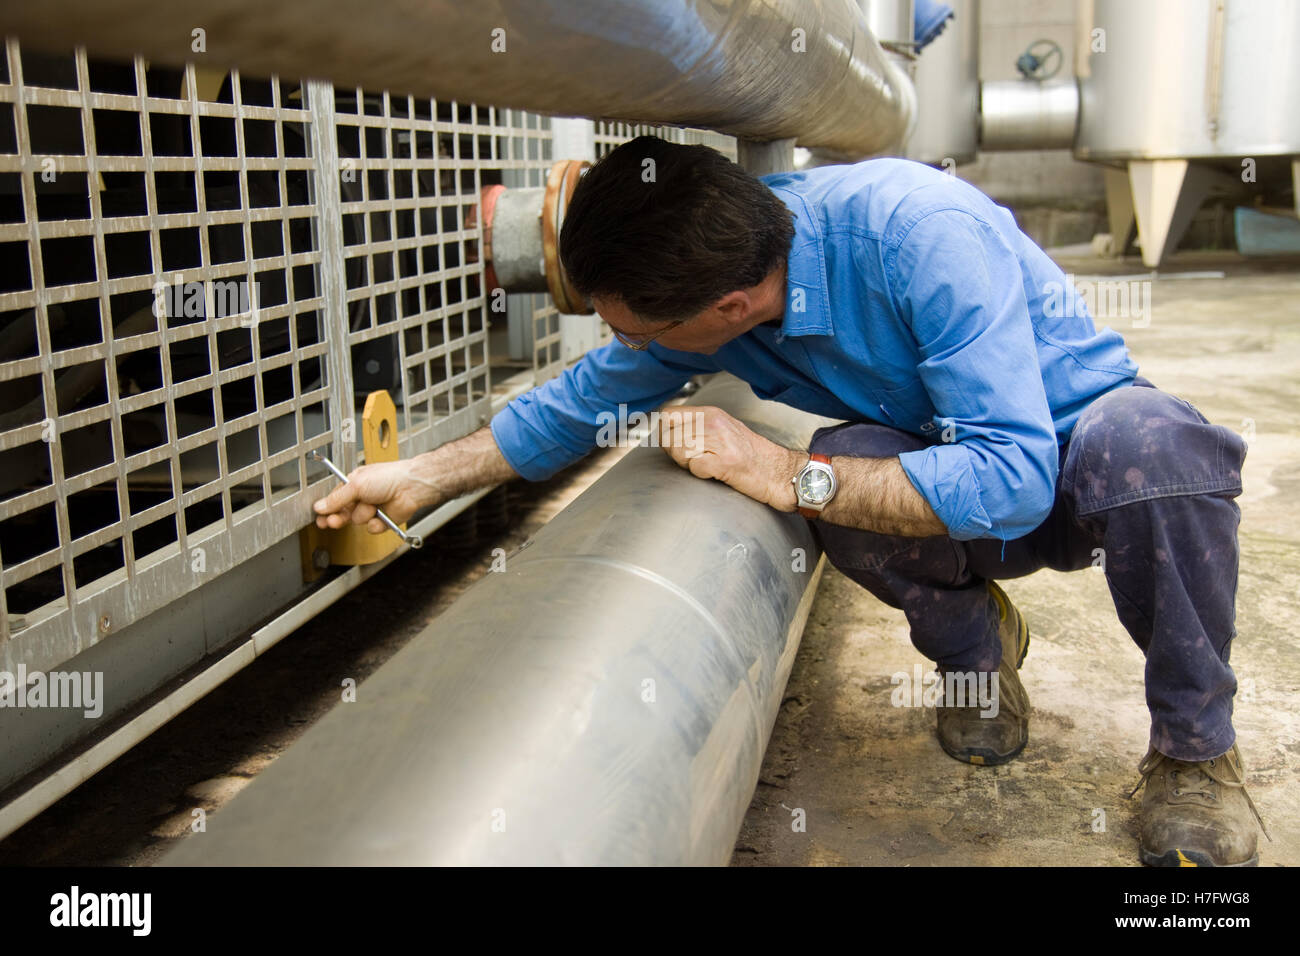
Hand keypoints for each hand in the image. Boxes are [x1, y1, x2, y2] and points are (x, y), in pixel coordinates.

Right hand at [312, 459, 435, 534]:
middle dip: (338, 518)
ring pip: (358, 521)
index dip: (327, 509)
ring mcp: (373, 509)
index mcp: (354, 484)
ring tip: (373, 505)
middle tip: (333, 521)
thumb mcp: (356, 485)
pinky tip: (382, 515)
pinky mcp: (383, 521)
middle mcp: (363, 497)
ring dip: (363, 514)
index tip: (320, 517)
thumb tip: (320, 506)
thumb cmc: (389, 477)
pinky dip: (376, 523)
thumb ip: (337, 498)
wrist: (411, 487)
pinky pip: (372, 528)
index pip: (335, 500)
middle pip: (343, 513)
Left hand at [657, 405, 802, 510]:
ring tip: (706, 465)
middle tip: (693, 460)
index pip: (668, 414)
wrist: (779, 472)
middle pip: (669, 436)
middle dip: (674, 453)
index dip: (664, 432)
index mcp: (711, 413)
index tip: (673, 444)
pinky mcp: (726, 462)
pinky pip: (695, 467)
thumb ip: (695, 428)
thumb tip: (665, 431)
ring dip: (687, 464)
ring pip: (678, 451)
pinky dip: (701, 474)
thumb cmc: (750, 456)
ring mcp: (721, 441)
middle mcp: (714, 422)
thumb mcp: (722, 431)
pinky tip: (714, 472)